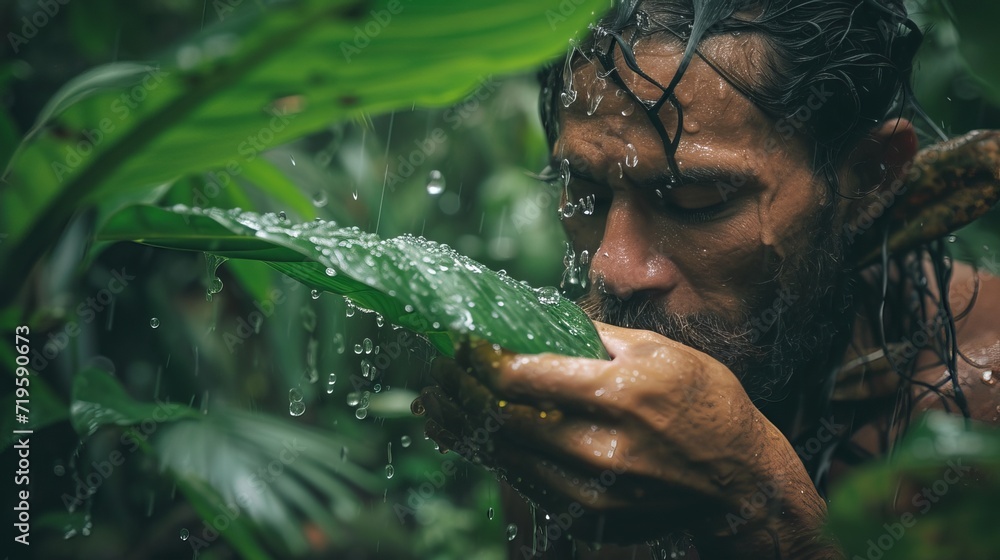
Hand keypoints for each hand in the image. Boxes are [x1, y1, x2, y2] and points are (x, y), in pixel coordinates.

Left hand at [413, 322, 839, 557]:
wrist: (741, 480)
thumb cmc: (707, 404)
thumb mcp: (661, 351)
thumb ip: (597, 336)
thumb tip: (543, 319)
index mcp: (620, 392)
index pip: (525, 375)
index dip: (480, 357)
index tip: (459, 340)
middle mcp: (602, 444)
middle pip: (504, 416)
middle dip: (462, 389)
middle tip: (439, 367)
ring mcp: (593, 486)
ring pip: (506, 452)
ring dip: (464, 424)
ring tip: (435, 399)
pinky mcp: (590, 511)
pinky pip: (524, 480)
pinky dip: (489, 455)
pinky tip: (467, 436)